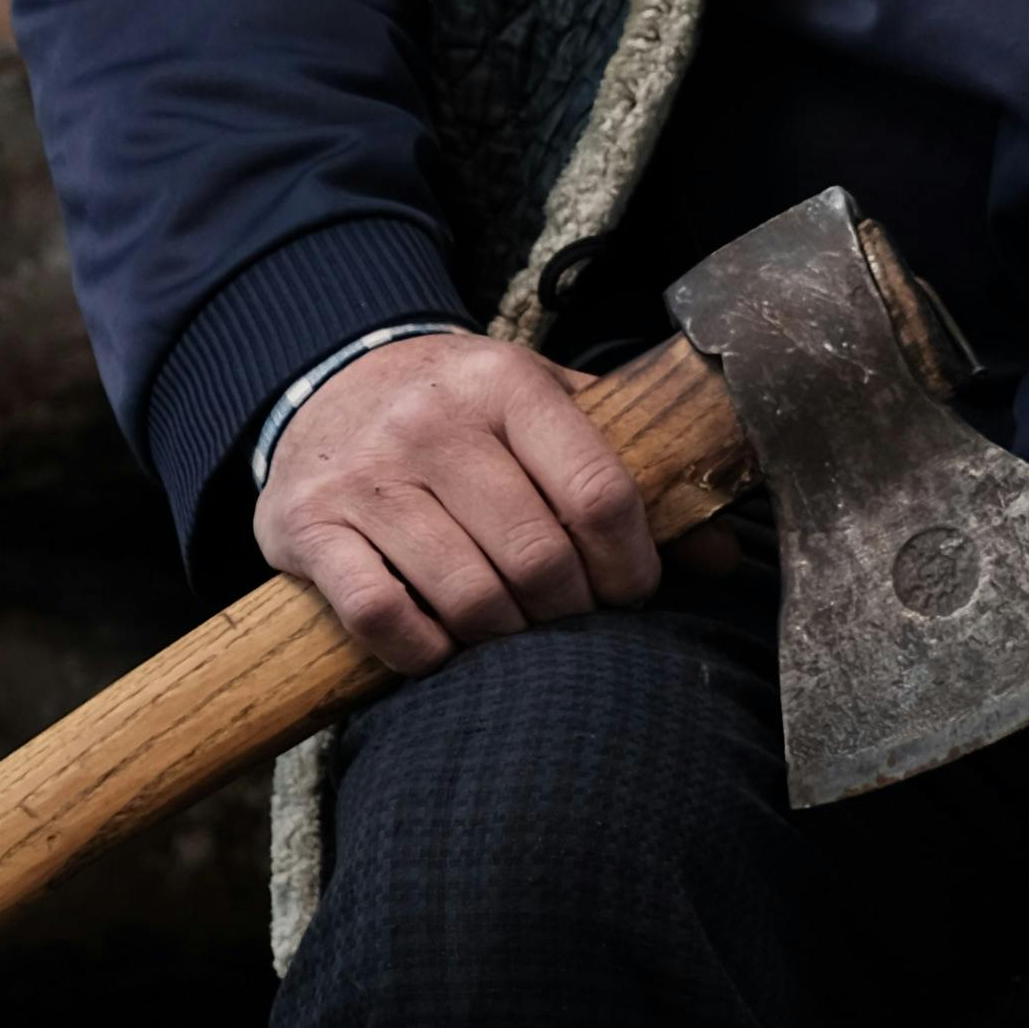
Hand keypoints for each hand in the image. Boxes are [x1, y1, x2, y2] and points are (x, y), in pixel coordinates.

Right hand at [256, 327, 662, 678]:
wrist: (326, 376)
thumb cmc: (458, 410)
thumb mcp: (544, 408)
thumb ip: (626, 472)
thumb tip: (720, 558)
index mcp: (506, 383)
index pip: (598, 492)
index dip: (631, 564)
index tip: (632, 591)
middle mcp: (432, 422)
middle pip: (539, 558)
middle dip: (571, 610)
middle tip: (571, 618)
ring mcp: (367, 476)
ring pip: (467, 595)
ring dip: (504, 637)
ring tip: (512, 632)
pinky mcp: (308, 526)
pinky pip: (381, 615)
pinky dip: (424, 651)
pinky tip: (442, 645)